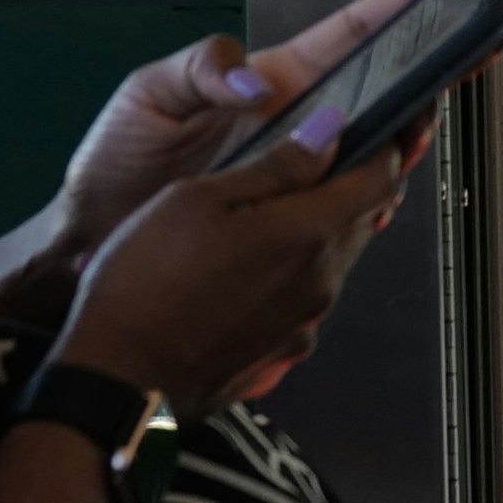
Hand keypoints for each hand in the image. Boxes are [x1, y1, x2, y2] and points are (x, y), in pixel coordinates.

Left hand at [27, 0, 475, 282]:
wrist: (92, 242)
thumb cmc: (115, 166)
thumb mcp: (147, 94)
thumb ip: (201, 70)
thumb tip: (257, 82)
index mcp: (272, 82)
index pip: (352, 31)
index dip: (405, 0)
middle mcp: (296, 125)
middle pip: (385, 88)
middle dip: (433, 67)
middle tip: (467, 53)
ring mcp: (299, 171)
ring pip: (378, 149)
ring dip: (409, 137)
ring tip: (419, 125)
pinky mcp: (291, 218)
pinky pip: (349, 206)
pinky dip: (373, 200)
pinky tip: (379, 197)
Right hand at [54, 110, 436, 412]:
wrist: (119, 379)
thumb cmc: (144, 283)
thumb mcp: (198, 199)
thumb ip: (274, 167)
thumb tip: (328, 132)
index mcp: (306, 234)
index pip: (382, 177)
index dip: (383, 143)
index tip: (373, 124)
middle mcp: (320, 281)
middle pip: (360, 217)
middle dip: (344, 184)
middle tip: (310, 160)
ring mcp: (304, 322)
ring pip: (331, 258)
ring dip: (313, 230)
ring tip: (261, 215)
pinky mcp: (283, 350)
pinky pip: (303, 297)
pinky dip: (288, 273)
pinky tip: (242, 270)